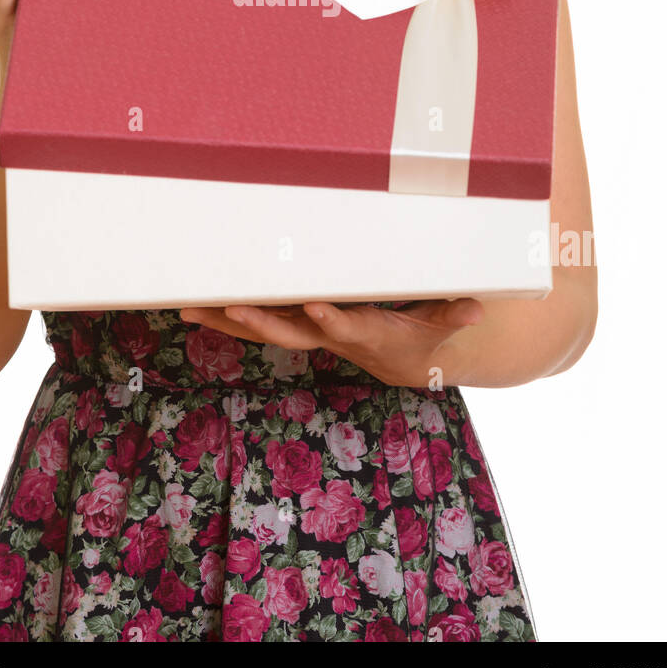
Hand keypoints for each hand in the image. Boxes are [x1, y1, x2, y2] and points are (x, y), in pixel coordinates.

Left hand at [178, 298, 484, 388]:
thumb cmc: (420, 334)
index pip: (344, 326)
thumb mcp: (439, 326)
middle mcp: (327, 336)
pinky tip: (191, 307)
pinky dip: (223, 316)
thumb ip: (453, 314)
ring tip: (188, 306)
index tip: (314, 305)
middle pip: (289, 331)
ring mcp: (308, 335)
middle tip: (233, 306)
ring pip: (261, 328)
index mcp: (362, 333)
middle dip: (261, 320)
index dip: (330, 318)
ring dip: (225, 319)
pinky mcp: (296, 328)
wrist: (403, 362)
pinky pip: (254, 323)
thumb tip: (477, 309)